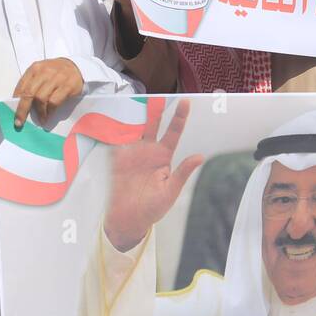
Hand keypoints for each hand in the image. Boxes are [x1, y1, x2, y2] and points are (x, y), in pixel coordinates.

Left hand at [12, 58, 83, 128]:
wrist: (75, 66)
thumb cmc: (54, 73)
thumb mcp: (41, 73)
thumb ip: (31, 85)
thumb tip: (20, 104)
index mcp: (35, 69)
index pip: (21, 87)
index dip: (16, 102)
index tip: (13, 113)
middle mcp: (44, 72)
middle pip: (29, 93)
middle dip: (23, 110)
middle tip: (20, 122)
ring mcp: (57, 78)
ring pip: (41, 98)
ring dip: (39, 112)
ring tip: (40, 119)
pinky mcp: (68, 85)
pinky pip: (54, 101)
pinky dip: (49, 111)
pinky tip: (49, 115)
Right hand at [104, 98, 204, 251]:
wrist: (129, 220)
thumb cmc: (153, 207)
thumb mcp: (171, 191)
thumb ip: (183, 173)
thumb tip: (200, 157)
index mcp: (163, 157)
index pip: (173, 133)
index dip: (179, 118)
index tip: (186, 102)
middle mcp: (148, 152)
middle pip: (152, 127)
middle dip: (155, 111)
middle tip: (157, 96)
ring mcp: (132, 155)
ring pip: (134, 131)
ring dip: (134, 117)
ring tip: (136, 102)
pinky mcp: (117, 162)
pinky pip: (116, 144)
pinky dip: (114, 132)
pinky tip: (115, 122)